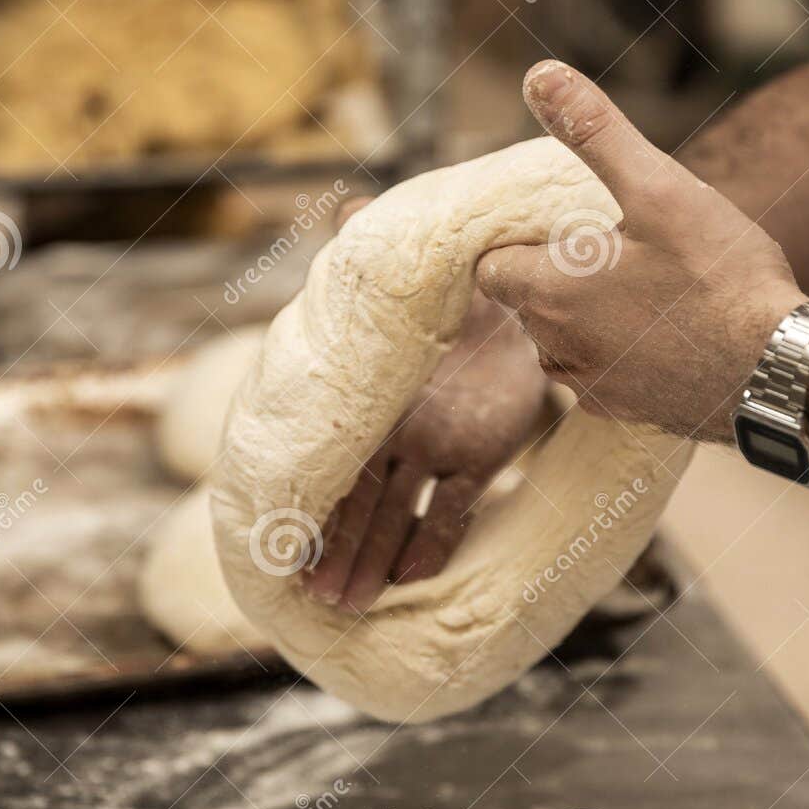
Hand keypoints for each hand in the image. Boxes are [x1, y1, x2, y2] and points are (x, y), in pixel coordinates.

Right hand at [302, 202, 547, 611]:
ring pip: (399, 514)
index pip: (334, 454)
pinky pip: (454, 506)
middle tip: (317, 597)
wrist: (529, 293)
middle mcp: (397, 429)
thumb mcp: (420, 269)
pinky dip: (434, 541)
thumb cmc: (458, 281)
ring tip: (353, 602)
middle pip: (360, 499)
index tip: (279, 540)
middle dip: (338, 548)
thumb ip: (378, 249)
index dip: (310, 495)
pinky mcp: (480, 455)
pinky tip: (413, 579)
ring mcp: (437, 447)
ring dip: (376, 557)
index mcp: (373, 395)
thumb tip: (347, 206)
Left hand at [476, 61, 808, 441]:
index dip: (516, 242)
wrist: (780, 372)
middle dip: (554, 273)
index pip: (490, 268)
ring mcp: (590, 388)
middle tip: (611, 244)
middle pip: (526, 303)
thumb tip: (541, 76)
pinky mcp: (626, 413)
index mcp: (549, 293)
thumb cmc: (721, 279)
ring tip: (641, 285)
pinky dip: (617, 351)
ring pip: (560, 342)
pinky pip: (600, 375)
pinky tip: (664, 328)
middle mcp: (555, 348)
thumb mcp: (660, 189)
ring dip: (584, 315)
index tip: (555, 225)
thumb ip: (595, 134)